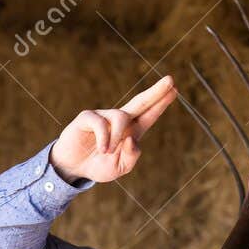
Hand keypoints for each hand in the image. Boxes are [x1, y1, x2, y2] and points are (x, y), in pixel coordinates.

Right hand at [50, 75, 178, 184]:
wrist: (73, 167)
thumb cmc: (98, 165)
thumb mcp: (119, 168)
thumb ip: (131, 157)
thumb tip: (132, 139)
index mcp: (132, 131)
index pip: (149, 114)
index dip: (161, 102)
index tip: (175, 89)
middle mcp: (120, 120)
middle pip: (141, 102)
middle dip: (156, 92)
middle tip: (171, 80)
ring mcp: (104, 117)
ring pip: (120, 117)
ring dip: (116, 136)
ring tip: (107, 152)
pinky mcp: (87, 117)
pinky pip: (101, 123)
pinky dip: (104, 138)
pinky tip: (103, 149)